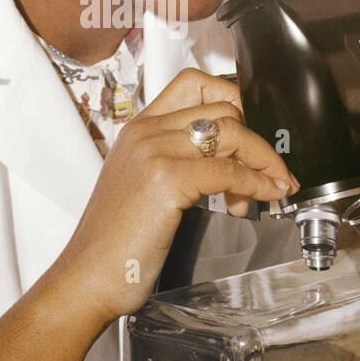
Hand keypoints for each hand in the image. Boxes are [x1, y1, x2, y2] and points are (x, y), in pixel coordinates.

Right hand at [54, 68, 299, 322]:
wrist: (88, 277)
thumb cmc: (117, 244)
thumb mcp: (145, 187)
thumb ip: (178, 163)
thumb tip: (230, 161)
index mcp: (138, 128)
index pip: (195, 83)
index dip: (234, 100)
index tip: (253, 132)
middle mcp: (145, 132)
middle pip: (223, 106)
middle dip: (257, 137)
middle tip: (268, 169)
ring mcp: (154, 152)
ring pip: (232, 132)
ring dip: (264, 159)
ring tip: (271, 187)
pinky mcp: (166, 179)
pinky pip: (229, 171)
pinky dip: (257, 183)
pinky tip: (263, 197)